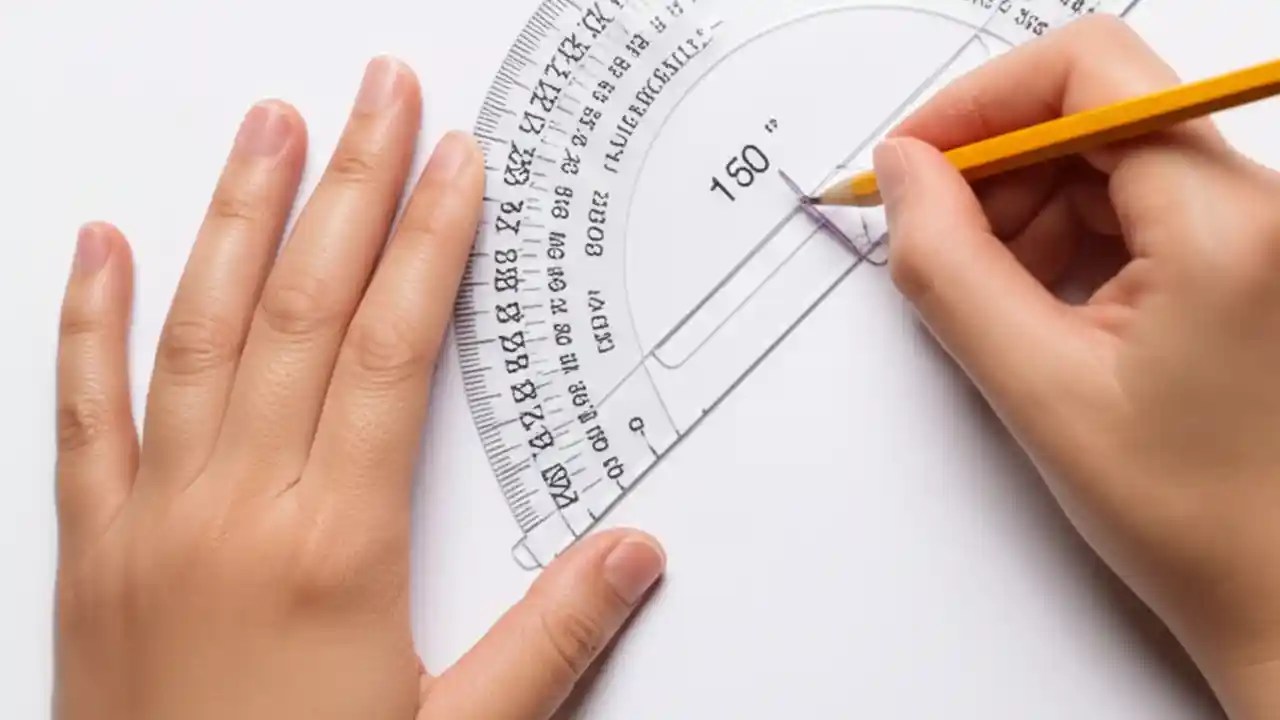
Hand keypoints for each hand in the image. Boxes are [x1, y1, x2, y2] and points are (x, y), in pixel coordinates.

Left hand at [53, 56, 664, 719]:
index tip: (451, 167)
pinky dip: (87, 318)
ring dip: (238, 217)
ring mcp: (152, 519)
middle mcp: (236, 509)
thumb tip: (633, 555)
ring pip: (198, 330)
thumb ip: (549, 640)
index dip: (429, 244)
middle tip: (377, 97)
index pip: (393, 349)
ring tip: (269, 131)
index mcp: (335, 544)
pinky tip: (101, 246)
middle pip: (304, 308)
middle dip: (350, 187)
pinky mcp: (91, 549)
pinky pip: (83, 409)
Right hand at [875, 15, 1279, 718]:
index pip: (1089, 70)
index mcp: (1228, 223)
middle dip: (999, 168)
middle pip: (1096, 112)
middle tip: (939, 242)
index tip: (917, 158)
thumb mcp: (1038, 386)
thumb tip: (904, 174)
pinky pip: (1139, 203)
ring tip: (1000, 301)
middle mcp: (1263, 205)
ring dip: (1031, 209)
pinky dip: (1072, 237)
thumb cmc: (1195, 516)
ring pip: (1111, 159)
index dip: (981, 102)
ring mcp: (1262, 228)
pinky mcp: (1249, 254)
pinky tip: (1046, 306)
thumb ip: (949, 265)